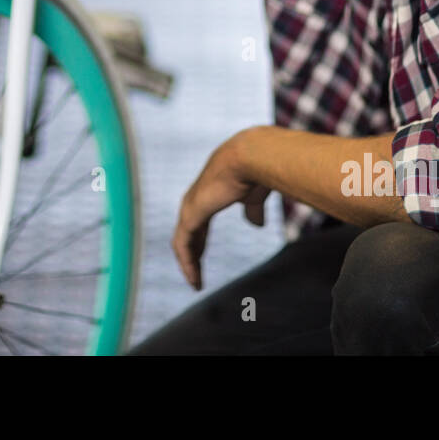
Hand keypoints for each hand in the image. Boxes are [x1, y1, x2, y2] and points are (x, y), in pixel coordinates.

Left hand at [172, 133, 269, 290]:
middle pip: (188, 232)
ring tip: (195, 282)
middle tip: (195, 274)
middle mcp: (195, 198)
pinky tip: (193, 277)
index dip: (200, 240)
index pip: (197, 222)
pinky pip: (182, 244)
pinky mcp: (191, 214)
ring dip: (188, 263)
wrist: (252, 157)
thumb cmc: (256, 171)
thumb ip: (252, 209)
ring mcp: (190, 205)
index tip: (202, 257)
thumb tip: (256, 224)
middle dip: (192, 253)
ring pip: (182, 241)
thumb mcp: (254, 195)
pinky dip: (186, 262)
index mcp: (209, 192)